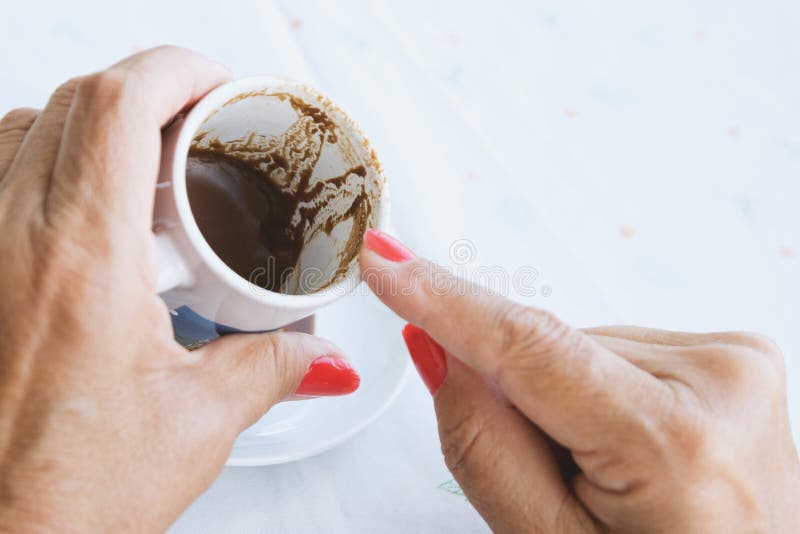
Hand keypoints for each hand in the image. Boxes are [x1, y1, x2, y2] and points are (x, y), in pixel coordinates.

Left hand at [0, 47, 358, 531]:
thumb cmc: (66, 498)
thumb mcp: (198, 424)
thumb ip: (272, 368)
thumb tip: (319, 354)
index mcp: (82, 261)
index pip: (118, 103)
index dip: (176, 69)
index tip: (218, 86)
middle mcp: (12, 239)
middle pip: (74, 100)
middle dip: (148, 91)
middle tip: (198, 128)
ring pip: (24, 127)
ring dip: (93, 122)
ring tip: (148, 165)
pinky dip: (44, 157)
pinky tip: (89, 207)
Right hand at [360, 229, 799, 532]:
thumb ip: (485, 450)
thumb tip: (440, 348)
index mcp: (677, 441)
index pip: (527, 347)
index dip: (444, 302)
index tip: (386, 262)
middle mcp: (718, 381)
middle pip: (550, 353)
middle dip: (520, 399)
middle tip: (555, 480)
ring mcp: (734, 363)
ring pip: (580, 351)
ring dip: (564, 402)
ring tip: (609, 479)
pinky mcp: (733, 356)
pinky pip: (617, 354)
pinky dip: (599, 394)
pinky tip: (631, 452)